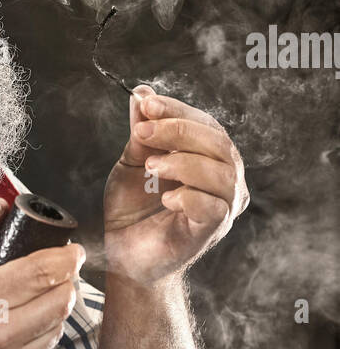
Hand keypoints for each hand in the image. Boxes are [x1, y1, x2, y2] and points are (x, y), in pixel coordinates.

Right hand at [0, 199, 85, 348]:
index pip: (46, 272)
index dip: (67, 256)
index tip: (71, 249)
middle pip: (61, 303)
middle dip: (66, 280)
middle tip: (57, 268)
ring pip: (54, 333)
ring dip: (55, 310)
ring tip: (39, 294)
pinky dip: (40, 338)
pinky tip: (23, 325)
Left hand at [103, 83, 249, 285]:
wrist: (123, 254)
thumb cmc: (133, 209)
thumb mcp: (132, 162)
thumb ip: (142, 131)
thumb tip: (142, 94)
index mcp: (209, 158)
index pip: (206, 124)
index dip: (178, 110)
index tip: (148, 103)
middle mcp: (224, 180)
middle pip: (218, 144)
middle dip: (179, 131)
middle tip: (144, 133)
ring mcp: (222, 206)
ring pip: (221, 173)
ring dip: (184, 162)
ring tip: (151, 166)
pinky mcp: (211, 231)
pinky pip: (214, 207)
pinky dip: (190, 196)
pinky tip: (167, 197)